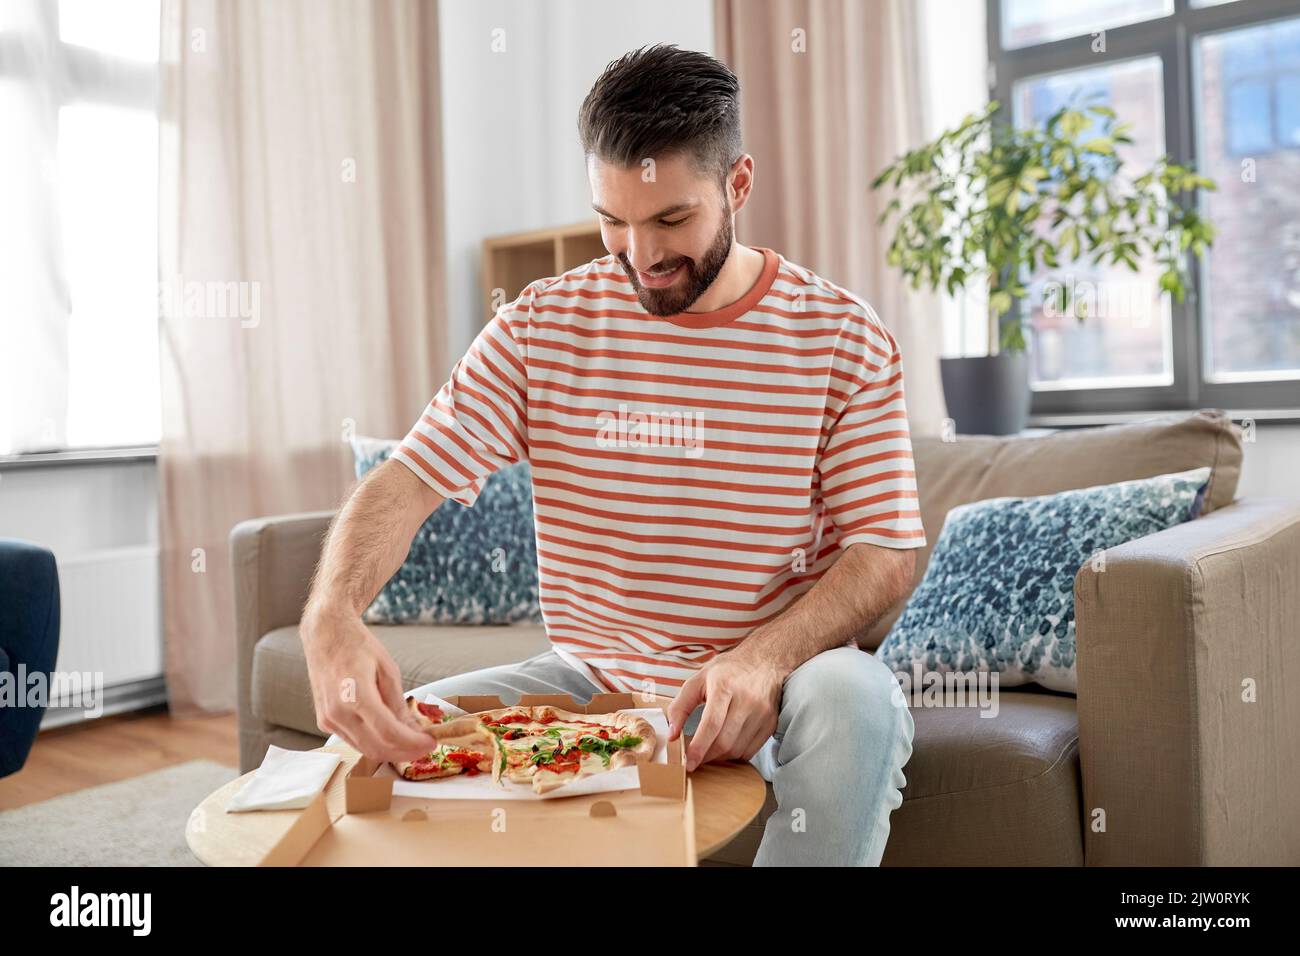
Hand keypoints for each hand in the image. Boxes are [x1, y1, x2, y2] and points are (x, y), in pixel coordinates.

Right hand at [300, 604, 431, 762]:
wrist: (326, 635)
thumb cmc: (357, 646)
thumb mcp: (387, 669)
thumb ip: (398, 704)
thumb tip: (413, 730)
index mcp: (355, 695)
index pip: (389, 733)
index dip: (413, 743)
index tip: (431, 742)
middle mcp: (338, 712)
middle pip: (377, 748)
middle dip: (405, 752)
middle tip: (424, 746)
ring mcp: (328, 719)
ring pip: (365, 749)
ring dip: (391, 751)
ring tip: (411, 741)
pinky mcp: (325, 722)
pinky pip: (354, 741)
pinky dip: (374, 742)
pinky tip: (390, 733)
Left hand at [666, 651, 783, 771]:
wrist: (764, 660)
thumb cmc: (728, 670)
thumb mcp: (699, 679)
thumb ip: (681, 706)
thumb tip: (672, 734)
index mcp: (724, 686)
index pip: (711, 724)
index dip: (698, 747)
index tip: (688, 763)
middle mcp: (746, 699)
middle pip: (725, 741)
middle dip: (706, 756)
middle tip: (694, 759)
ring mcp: (762, 713)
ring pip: (738, 749)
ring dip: (719, 757)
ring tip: (708, 751)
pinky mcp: (771, 723)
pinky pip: (751, 750)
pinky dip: (735, 755)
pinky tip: (725, 747)